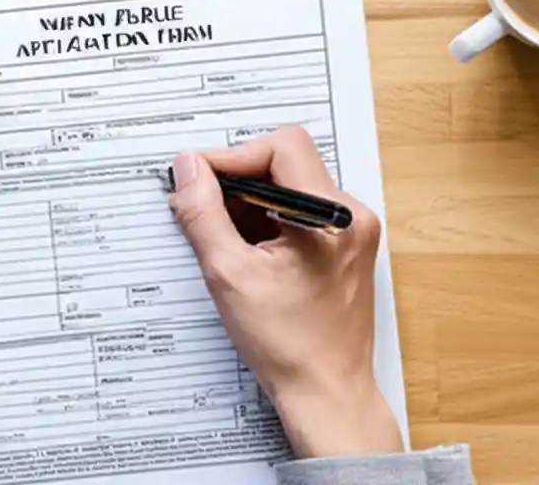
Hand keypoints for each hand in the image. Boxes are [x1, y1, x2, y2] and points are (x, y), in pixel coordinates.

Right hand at [169, 127, 401, 458]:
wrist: (326, 392)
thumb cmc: (288, 345)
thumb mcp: (229, 274)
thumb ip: (203, 214)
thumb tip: (188, 169)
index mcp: (330, 216)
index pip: (281, 146)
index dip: (233, 157)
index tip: (197, 178)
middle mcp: (350, 216)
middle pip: (287, 163)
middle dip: (239, 182)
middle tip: (202, 209)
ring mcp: (351, 232)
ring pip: (291, 187)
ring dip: (251, 204)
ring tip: (226, 242)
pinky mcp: (344, 247)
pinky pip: (300, 213)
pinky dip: (268, 222)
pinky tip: (248, 255)